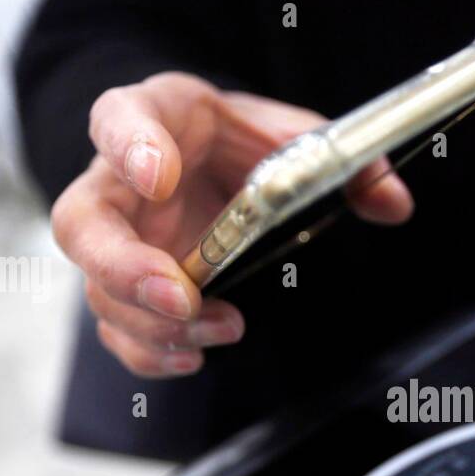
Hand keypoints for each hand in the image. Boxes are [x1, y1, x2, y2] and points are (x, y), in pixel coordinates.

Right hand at [52, 72, 412, 376]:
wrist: (203, 158)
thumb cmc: (235, 142)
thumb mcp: (289, 135)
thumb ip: (340, 161)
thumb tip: (392, 201)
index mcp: (152, 120)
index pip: (119, 118)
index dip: (131, 147)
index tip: (161, 175)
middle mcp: (115, 184)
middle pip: (82, 224)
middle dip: (126, 267)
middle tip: (183, 295)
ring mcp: (113, 243)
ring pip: (100, 291)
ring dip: (154, 324)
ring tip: (223, 329)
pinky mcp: (124, 290)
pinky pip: (118, 329)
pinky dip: (149, 352)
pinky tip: (192, 357)